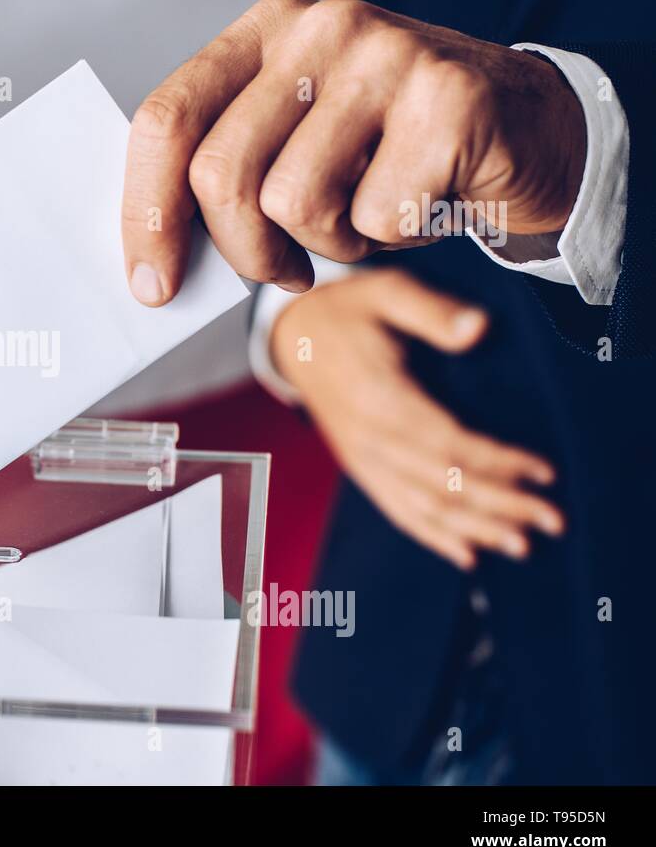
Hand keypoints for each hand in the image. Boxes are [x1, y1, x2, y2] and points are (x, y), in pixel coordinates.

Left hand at [121, 0, 585, 302]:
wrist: (522, 131)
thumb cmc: (385, 153)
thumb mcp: (293, 143)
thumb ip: (225, 173)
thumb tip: (154, 262)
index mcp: (262, 33)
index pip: (167, 121)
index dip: (146, 212)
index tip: (151, 287)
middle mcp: (319, 29)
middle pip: (222, 173)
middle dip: (243, 252)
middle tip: (280, 271)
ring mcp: (385, 57)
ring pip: (294, 203)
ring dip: (326, 244)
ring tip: (362, 217)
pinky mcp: (447, 101)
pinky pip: (374, 218)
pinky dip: (390, 241)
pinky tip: (417, 205)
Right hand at [271, 268, 564, 569]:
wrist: (295, 335)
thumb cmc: (348, 310)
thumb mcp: (386, 291)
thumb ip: (432, 310)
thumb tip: (478, 327)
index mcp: (379, 398)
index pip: (447, 442)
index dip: (497, 462)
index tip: (543, 471)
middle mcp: (368, 439)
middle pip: (442, 484)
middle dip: (500, 506)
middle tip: (552, 520)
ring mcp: (362, 459)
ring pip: (422, 506)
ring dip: (474, 530)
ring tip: (520, 545)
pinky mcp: (360, 468)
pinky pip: (397, 510)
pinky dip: (433, 536)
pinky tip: (467, 555)